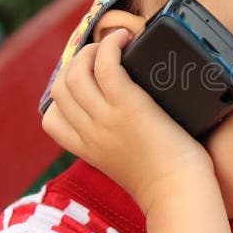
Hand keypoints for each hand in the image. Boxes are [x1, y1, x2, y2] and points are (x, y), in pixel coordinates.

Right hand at [42, 29, 213, 212]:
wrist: (180, 193)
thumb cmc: (169, 182)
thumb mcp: (130, 166)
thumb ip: (120, 146)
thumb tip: (134, 126)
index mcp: (88, 150)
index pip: (52, 119)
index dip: (63, 96)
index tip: (86, 83)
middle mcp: (90, 133)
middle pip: (60, 88)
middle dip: (76, 63)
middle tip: (103, 54)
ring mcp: (106, 119)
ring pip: (76, 72)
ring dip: (92, 48)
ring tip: (116, 42)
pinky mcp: (128, 106)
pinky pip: (106, 65)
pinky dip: (112, 46)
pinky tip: (126, 39)